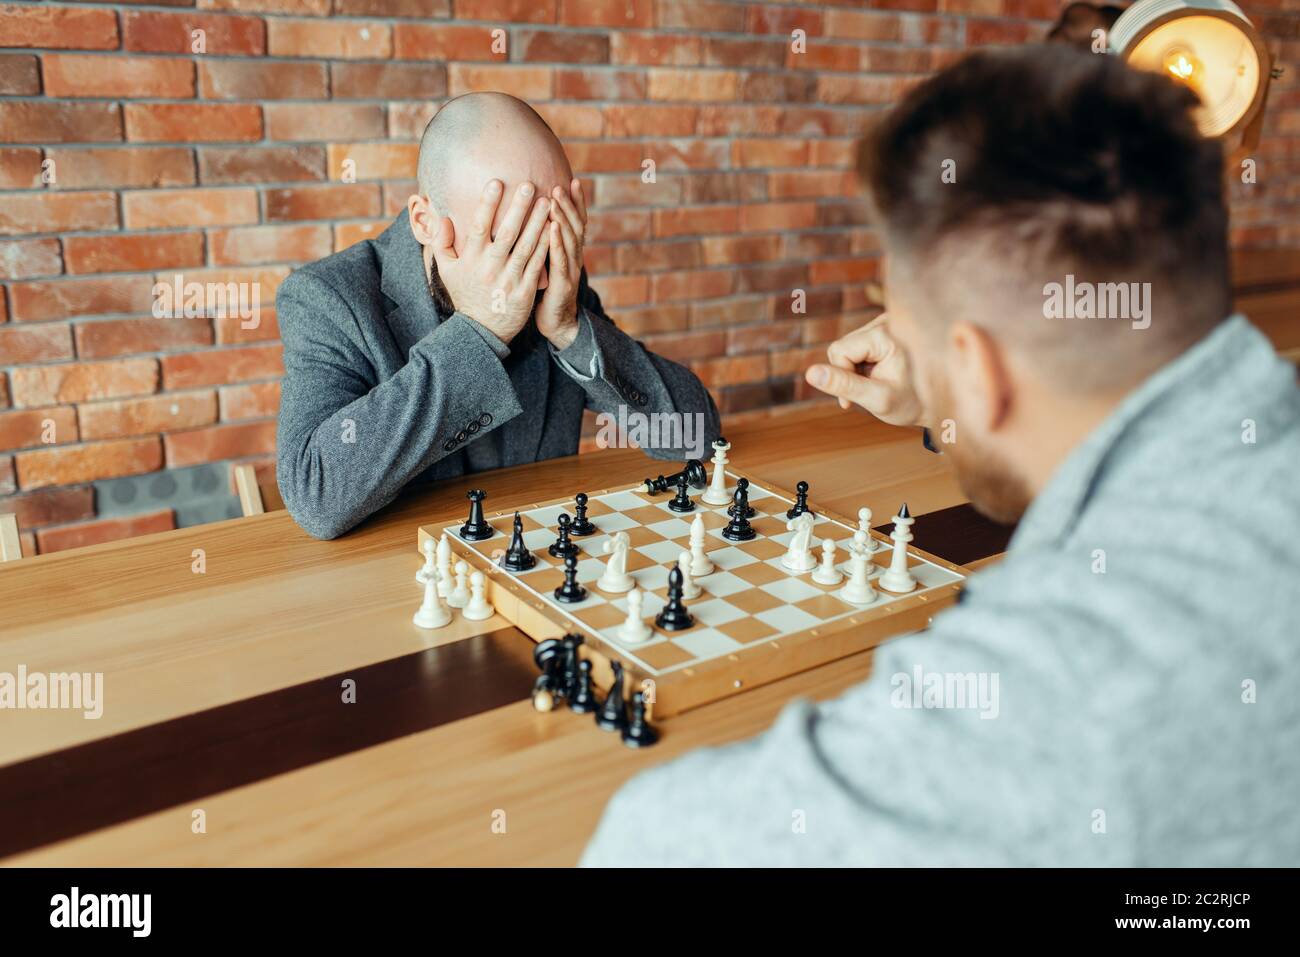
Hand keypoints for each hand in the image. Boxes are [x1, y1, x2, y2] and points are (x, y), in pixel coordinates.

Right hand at [430, 179, 550, 342]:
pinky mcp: (525, 290)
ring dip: (537, 223)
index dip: (487, 204)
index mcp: (471, 259)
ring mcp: (509, 279)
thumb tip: (442, 217)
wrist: (481, 331)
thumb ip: (441, 242)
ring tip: (548, 201)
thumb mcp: (446, 270)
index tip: (496, 182)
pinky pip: (537, 265)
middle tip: (530, 184)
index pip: (478, 226)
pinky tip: (554, 229)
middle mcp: (490, 267)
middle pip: (506, 233)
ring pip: (526, 246)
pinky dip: (546, 246)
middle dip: (518, 208)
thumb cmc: (465, 294)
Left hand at [536, 179, 587, 349]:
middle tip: (561, 183)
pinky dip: (557, 243)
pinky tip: (552, 229)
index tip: (572, 179)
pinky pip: (561, 260)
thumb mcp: (545, 263)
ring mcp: (570, 270)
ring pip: (570, 239)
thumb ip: (542, 242)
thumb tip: (528, 219)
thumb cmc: (547, 291)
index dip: (576, 202)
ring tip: (556, 198)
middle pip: (575, 225)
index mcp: (569, 251)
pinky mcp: (563, 284)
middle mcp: (574, 257)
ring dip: (563, 217)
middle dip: (569, 204)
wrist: (557, 324)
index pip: (576, 221)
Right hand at [805, 314, 923, 426]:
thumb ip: (843, 385)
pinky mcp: (886, 328)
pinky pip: (858, 346)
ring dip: (855, 369)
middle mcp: (887, 320)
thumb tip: (810, 374)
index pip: (839, 350)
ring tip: (876, 383)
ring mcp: (887, 322)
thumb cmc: (910, 404)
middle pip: (842, 346)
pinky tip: (878, 374)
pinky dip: (862, 364)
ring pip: (848, 347)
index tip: (854, 398)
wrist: (935, 402)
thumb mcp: (876, 399)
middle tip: (868, 391)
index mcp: (886, 334)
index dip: (841, 376)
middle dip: (849, 372)